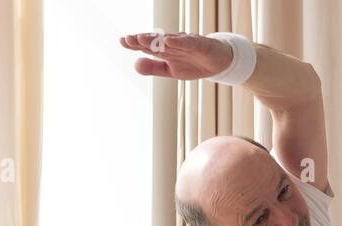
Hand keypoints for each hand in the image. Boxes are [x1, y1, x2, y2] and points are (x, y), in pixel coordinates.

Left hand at [119, 31, 233, 80]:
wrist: (218, 63)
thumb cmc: (194, 64)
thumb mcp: (171, 71)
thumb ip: (154, 68)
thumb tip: (135, 64)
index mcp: (165, 50)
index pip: (148, 46)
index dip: (135, 43)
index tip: (122, 41)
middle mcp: (173, 44)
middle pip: (155, 41)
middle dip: (141, 40)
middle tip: (128, 39)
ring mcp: (185, 43)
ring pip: (168, 40)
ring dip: (155, 39)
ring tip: (141, 38)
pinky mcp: (198, 43)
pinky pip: (187, 42)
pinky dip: (178, 41)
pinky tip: (168, 40)